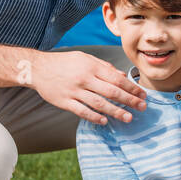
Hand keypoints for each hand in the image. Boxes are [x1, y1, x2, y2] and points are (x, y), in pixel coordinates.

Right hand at [29, 50, 146, 123]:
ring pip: (99, 103)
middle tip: (142, 107)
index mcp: (91, 67)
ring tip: (128, 118)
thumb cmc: (64, 62)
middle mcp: (84, 79)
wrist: (37, 68)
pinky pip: (82, 111)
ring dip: (115, 111)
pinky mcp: (64, 102)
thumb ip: (104, 66)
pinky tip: (105, 121)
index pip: (116, 79)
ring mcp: (74, 91)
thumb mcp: (85, 58)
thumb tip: (122, 75)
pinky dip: (94, 117)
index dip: (131, 88)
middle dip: (129, 100)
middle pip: (111, 92)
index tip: (142, 94)